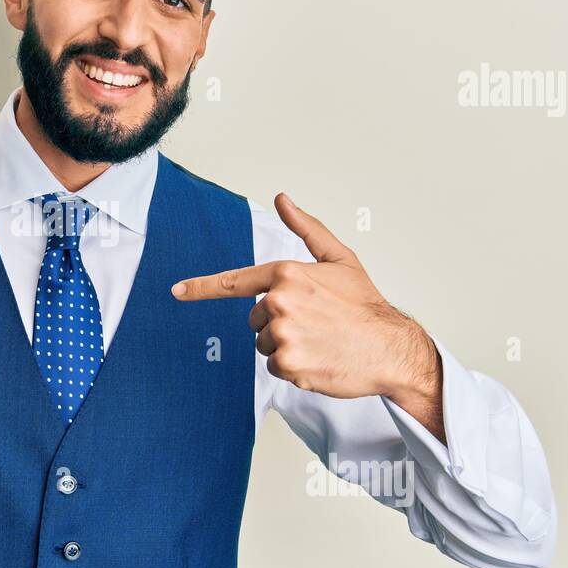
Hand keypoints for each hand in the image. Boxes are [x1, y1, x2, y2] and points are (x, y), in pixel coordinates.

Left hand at [170, 193, 438, 404]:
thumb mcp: (339, 258)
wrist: (391, 346)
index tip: (177, 290)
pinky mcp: (288, 364)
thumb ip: (306, 228)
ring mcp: (283, 334)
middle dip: (278, 323)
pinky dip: (294, 367)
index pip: (235, 282)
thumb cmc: (365, 303)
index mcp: (287, 273)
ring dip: (287, 346)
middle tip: (315, 323)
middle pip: (255, 319)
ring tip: (320, 340)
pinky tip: (320, 358)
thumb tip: (282, 199)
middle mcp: (279, 302)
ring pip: (264, 344)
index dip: (201, 287)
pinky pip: (275, 367)